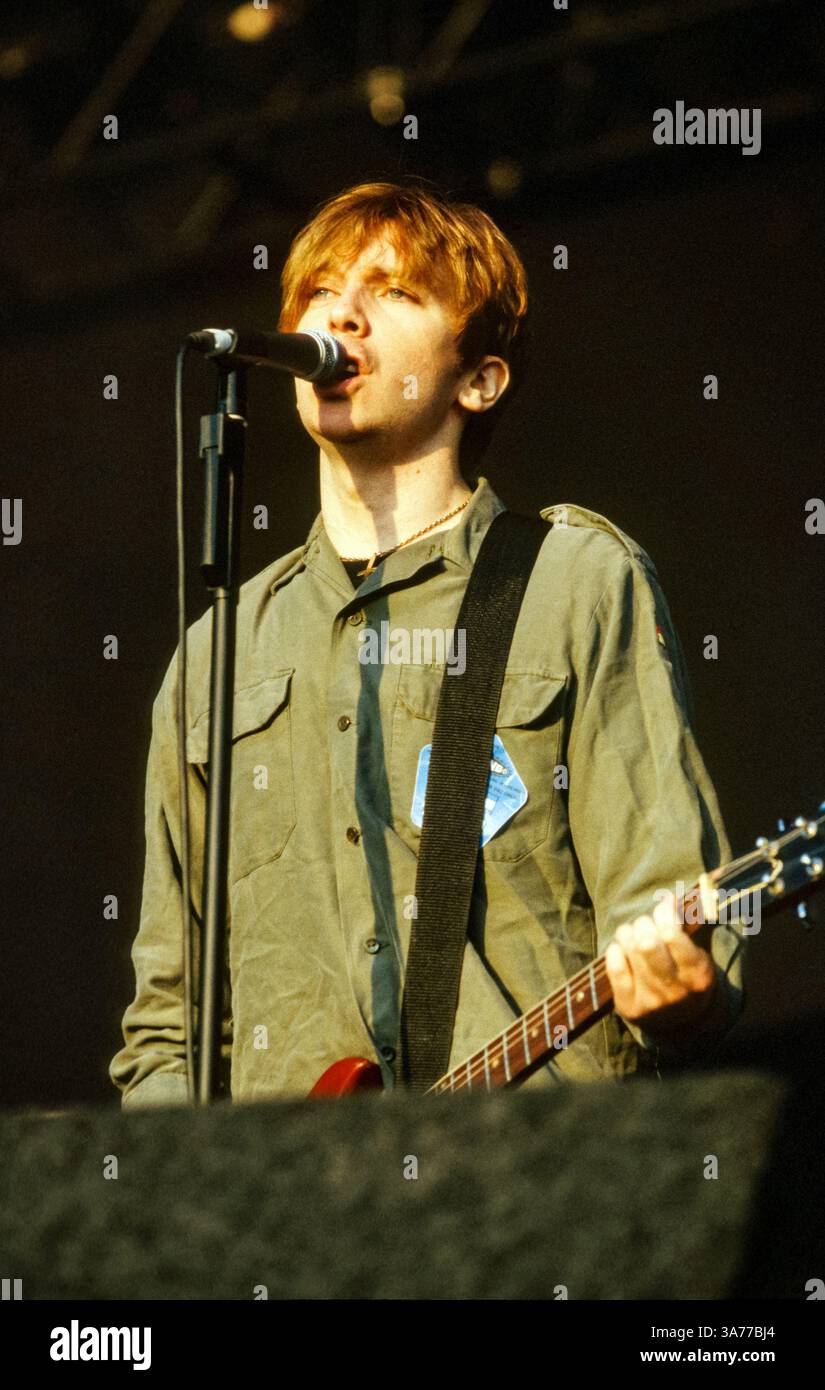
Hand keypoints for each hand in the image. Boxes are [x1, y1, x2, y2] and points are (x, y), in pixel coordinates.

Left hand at [605, 890, 720, 1044]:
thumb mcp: (698, 955)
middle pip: (646, 943)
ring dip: (627, 933)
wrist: (683, 1023)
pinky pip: (615, 967)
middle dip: (643, 923)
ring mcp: (651, 1001)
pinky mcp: (629, 1007)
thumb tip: (667, 898)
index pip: (672, 934)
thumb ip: (685, 929)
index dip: (664, 912)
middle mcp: (675, 991)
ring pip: (629, 951)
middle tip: (646, 924)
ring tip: (632, 933)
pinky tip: (621, 949)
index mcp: (698, 975)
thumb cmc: (687, 975)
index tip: (664, 906)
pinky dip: (615, 950)